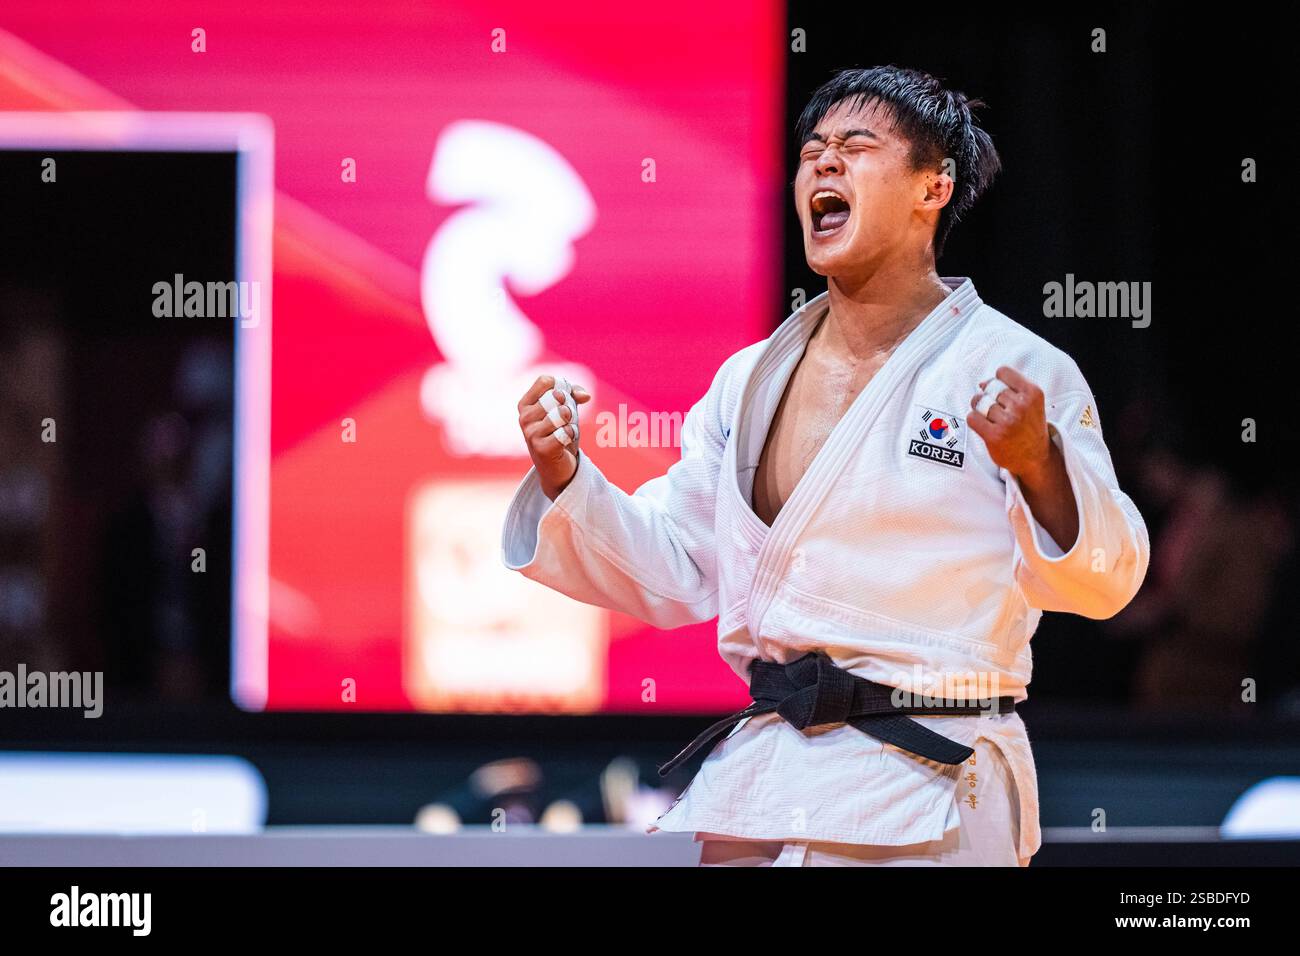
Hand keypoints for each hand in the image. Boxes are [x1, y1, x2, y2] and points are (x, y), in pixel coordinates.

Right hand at [517, 375, 591, 500]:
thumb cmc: (559, 434)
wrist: (557, 468)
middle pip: (556, 397)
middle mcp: (524, 417)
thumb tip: (585, 395)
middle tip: (565, 421)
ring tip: (565, 432)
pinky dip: (571, 435)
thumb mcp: (565, 409)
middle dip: (569, 407)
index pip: (546, 381)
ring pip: (562, 414)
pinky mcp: (541, 449)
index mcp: (526, 404)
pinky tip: (565, 442)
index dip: (563, 387)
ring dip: (571, 423)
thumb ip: (574, 395)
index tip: (565, 400)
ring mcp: (531, 434)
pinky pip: (565, 432)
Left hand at [968, 365, 1078, 551]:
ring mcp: (1008, 421)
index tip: (1001, 394)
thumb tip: (981, 383)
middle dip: (988, 396)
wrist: (1035, 457)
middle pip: (989, 388)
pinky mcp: (994, 436)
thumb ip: (1008, 387)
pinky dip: (974, 420)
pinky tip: (983, 426)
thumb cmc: (1028, 425)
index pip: (1002, 372)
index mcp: (1033, 393)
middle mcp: (1021, 406)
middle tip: (997, 411)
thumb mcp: (1029, 402)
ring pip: (979, 402)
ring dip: (979, 409)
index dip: (997, 381)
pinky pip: (972, 418)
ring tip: (990, 418)